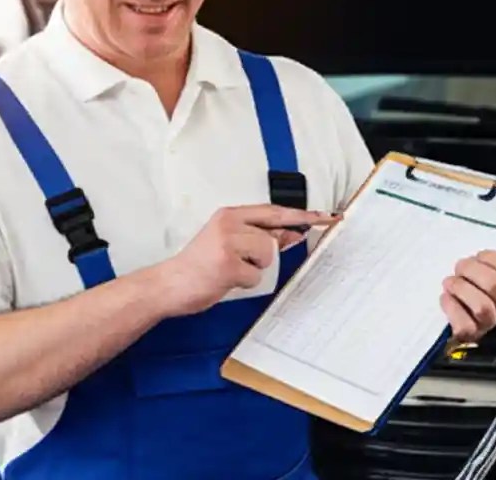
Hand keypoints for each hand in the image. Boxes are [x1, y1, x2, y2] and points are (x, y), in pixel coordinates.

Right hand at [157, 205, 339, 315]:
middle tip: (237, 260)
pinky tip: (223, 280)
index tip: (327, 217)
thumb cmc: (199, 266)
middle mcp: (230, 224)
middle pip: (272, 237)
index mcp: (229, 215)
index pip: (275, 211)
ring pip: (266, 256)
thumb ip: (260, 237)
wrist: (168, 284)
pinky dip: (243, 283)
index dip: (303, 215)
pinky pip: (255, 276)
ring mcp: (228, 243)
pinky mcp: (228, 264)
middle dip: (263, 253)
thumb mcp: (229, 243)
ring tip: (227, 271)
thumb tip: (293, 233)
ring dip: (252, 270)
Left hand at [440, 240, 495, 343]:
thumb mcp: (484, 261)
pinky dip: (452, 308)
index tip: (477, 256)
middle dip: (471, 270)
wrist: (440, 303)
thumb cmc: (465, 280)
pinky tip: (446, 298)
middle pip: (495, 284)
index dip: (490, 258)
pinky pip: (465, 325)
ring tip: (451, 284)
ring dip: (460, 288)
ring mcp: (486, 322)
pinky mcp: (468, 334)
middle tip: (459, 268)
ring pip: (482, 306)